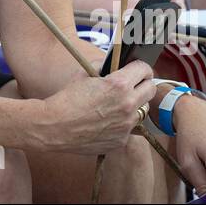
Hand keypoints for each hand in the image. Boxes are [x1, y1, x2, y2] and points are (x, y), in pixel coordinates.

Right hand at [29, 60, 157, 154]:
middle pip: (151, 90)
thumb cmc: (67, 98)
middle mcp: (128, 105)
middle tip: (133, 84)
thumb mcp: (83, 74)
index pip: (144, 69)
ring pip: (142, 110)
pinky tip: (106, 121)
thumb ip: (102, 66)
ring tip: (118, 104)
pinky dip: (122, 123)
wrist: (54, 127)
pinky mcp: (121, 140)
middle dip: (143, 84)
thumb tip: (113, 64)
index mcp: (119, 85)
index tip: (137, 68)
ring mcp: (126, 125)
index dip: (140, 66)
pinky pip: (129, 128)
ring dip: (135, 105)